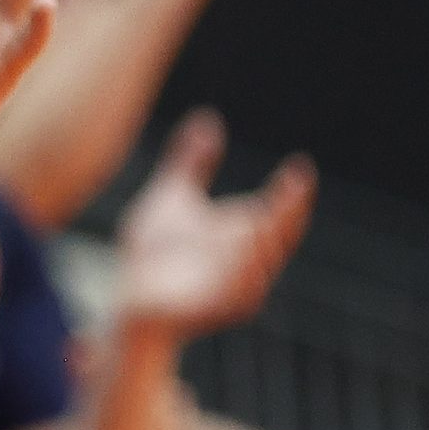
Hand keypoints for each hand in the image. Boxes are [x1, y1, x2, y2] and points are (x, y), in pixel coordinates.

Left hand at [115, 109, 314, 336]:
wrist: (129, 297)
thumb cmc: (154, 254)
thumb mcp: (171, 197)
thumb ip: (191, 162)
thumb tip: (208, 118)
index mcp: (245, 237)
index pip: (281, 215)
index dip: (294, 193)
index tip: (300, 166)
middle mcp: (249, 264)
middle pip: (279, 238)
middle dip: (289, 213)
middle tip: (295, 185)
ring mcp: (236, 290)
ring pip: (261, 265)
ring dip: (266, 241)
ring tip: (267, 215)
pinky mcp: (217, 311)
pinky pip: (238, 294)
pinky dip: (244, 276)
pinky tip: (243, 254)